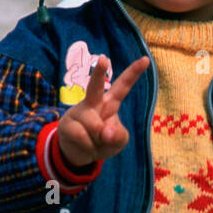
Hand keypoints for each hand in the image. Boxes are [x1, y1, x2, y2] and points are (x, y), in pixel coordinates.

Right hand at [57, 54, 149, 168]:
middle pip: (96, 86)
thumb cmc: (103, 142)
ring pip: (94, 126)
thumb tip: (106, 133)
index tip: (145, 60)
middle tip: (104, 59)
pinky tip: (85, 144)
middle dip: (99, 73)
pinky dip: (88, 147)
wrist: (79, 154)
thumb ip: (118, 136)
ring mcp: (79, 111)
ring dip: (97, 140)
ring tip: (94, 141)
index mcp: (111, 102)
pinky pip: (83, 137)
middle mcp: (94, 102)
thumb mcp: (119, 142)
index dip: (134, 73)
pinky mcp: (67, 123)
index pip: (123, 86)